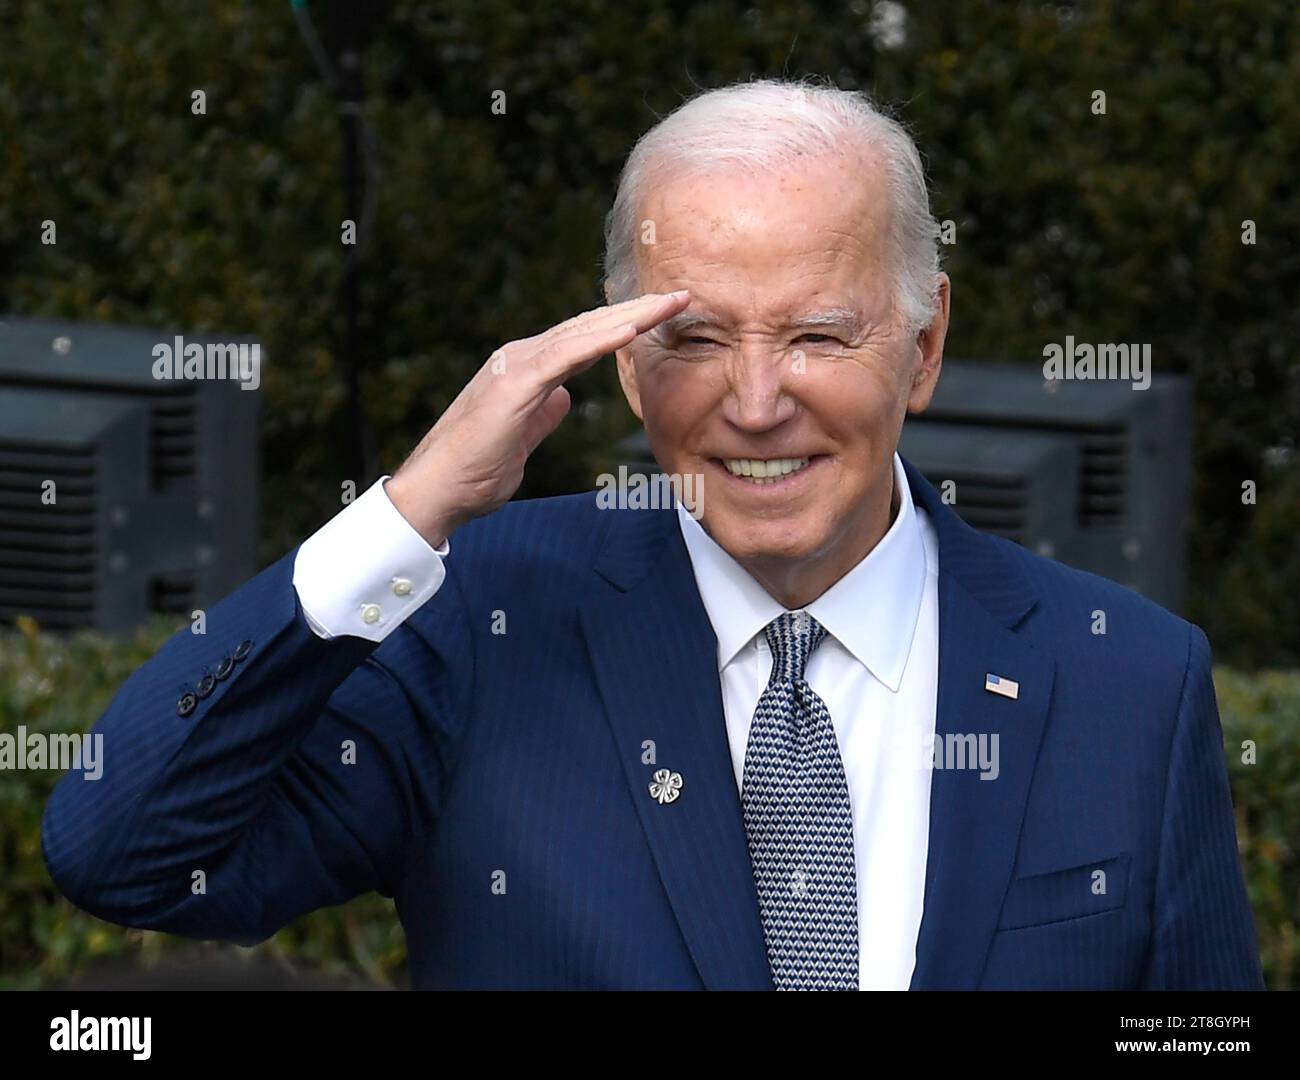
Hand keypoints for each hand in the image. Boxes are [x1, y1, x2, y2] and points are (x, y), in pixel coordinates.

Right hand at [385, 290, 690, 545]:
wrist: (437, 490)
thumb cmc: (476, 471)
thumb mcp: (523, 438)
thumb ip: (543, 413)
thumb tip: (565, 398)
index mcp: (526, 370)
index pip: (584, 340)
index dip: (624, 325)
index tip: (662, 317)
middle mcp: (521, 357)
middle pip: (589, 326)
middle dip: (638, 310)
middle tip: (681, 296)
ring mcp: (516, 367)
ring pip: (582, 332)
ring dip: (630, 316)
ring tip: (669, 303)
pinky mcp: (514, 385)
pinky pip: (565, 356)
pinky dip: (599, 341)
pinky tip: (631, 331)